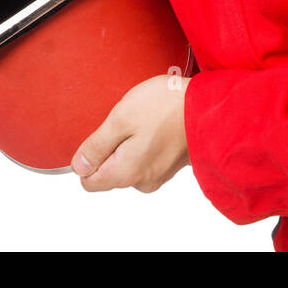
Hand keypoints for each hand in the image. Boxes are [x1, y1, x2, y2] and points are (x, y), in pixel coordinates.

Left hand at [71, 74, 190, 192]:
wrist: (209, 106)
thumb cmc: (166, 108)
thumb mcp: (120, 119)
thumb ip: (96, 146)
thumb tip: (78, 166)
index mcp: (125, 174)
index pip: (88, 182)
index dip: (88, 157)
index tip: (102, 136)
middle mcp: (141, 182)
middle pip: (109, 171)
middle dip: (111, 147)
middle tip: (127, 122)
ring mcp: (158, 175)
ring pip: (128, 163)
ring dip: (130, 143)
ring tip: (145, 121)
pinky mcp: (170, 166)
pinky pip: (146, 157)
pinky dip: (147, 142)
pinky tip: (156, 125)